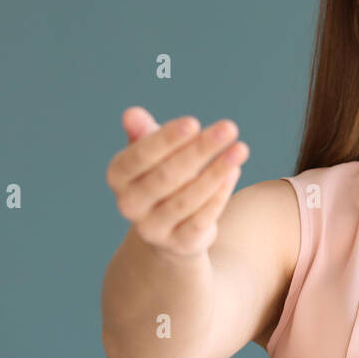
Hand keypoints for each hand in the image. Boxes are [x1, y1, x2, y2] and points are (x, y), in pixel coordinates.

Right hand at [105, 106, 248, 257]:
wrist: (168, 227)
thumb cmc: (162, 175)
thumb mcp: (152, 152)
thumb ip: (144, 133)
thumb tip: (132, 114)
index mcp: (118, 176)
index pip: (139, 156)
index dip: (166, 139)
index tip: (194, 122)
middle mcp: (129, 204)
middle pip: (167, 176)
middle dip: (200, 150)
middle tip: (230, 127)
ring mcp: (152, 228)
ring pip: (187, 199)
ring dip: (217, 172)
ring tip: (240, 149)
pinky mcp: (179, 244)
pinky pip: (201, 219)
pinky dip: (219, 196)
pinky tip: (234, 173)